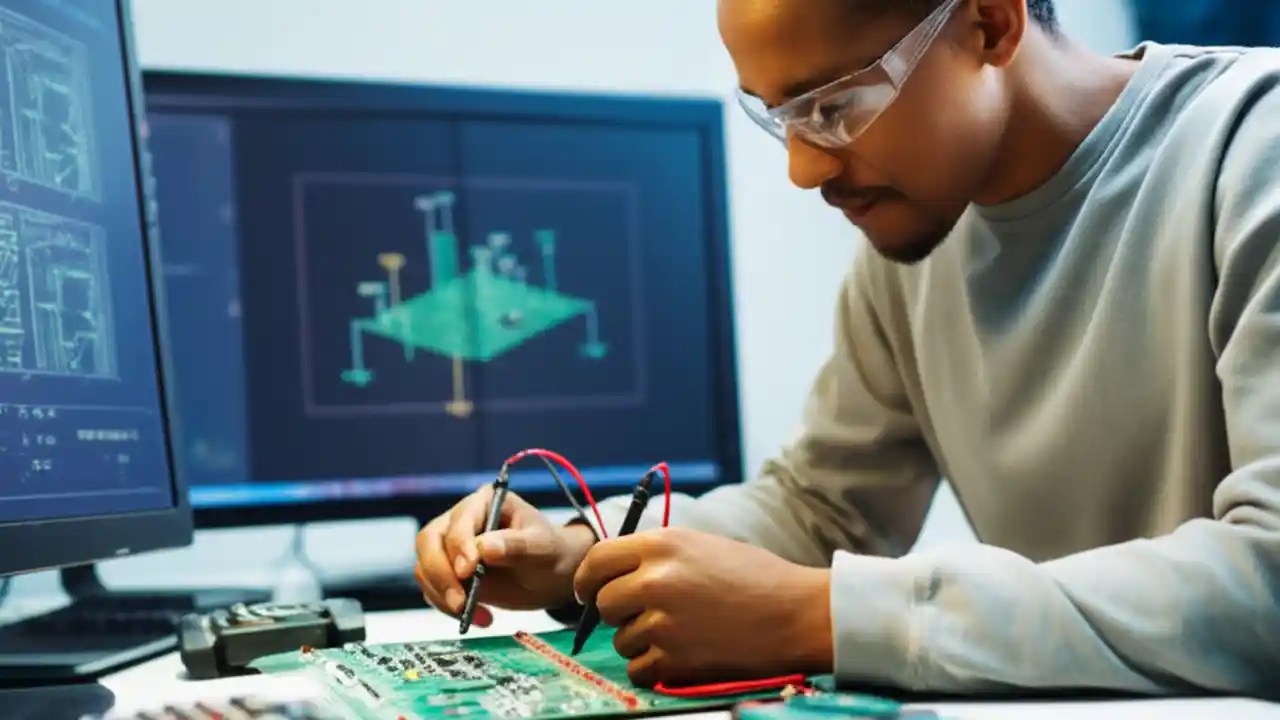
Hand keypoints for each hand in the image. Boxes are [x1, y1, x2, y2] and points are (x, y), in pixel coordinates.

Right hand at [415, 485, 596, 626]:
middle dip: (440, 574)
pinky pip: (433, 589)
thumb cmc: (549, 552)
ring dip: (442, 594)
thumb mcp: (542, 547)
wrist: (551, 576)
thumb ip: (516, 545)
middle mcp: (460, 521)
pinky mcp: (448, 574)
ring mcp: (450, 548)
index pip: (458, 522)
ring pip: (424, 567)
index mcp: (483, 503)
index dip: (459, 546)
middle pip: (429, 542)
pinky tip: (482, 616)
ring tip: (470, 613)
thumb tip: (484, 548)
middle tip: (460, 602)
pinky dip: (447, 607)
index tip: (468, 571)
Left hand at [573, 528, 832, 687]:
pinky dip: (652, 667)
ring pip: (620, 639)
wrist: (797, 613)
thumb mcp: (702, 546)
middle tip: (645, 616)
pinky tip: (680, 656)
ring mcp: (662, 621)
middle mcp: (655, 580)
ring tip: (679, 634)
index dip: (587, 579)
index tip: (587, 592)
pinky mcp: (674, 658)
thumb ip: (657, 556)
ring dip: (639, 641)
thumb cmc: (757, 578)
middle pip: (604, 603)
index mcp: (662, 544)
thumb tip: (616, 574)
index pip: (597, 560)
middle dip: (618, 612)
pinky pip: (637, 668)